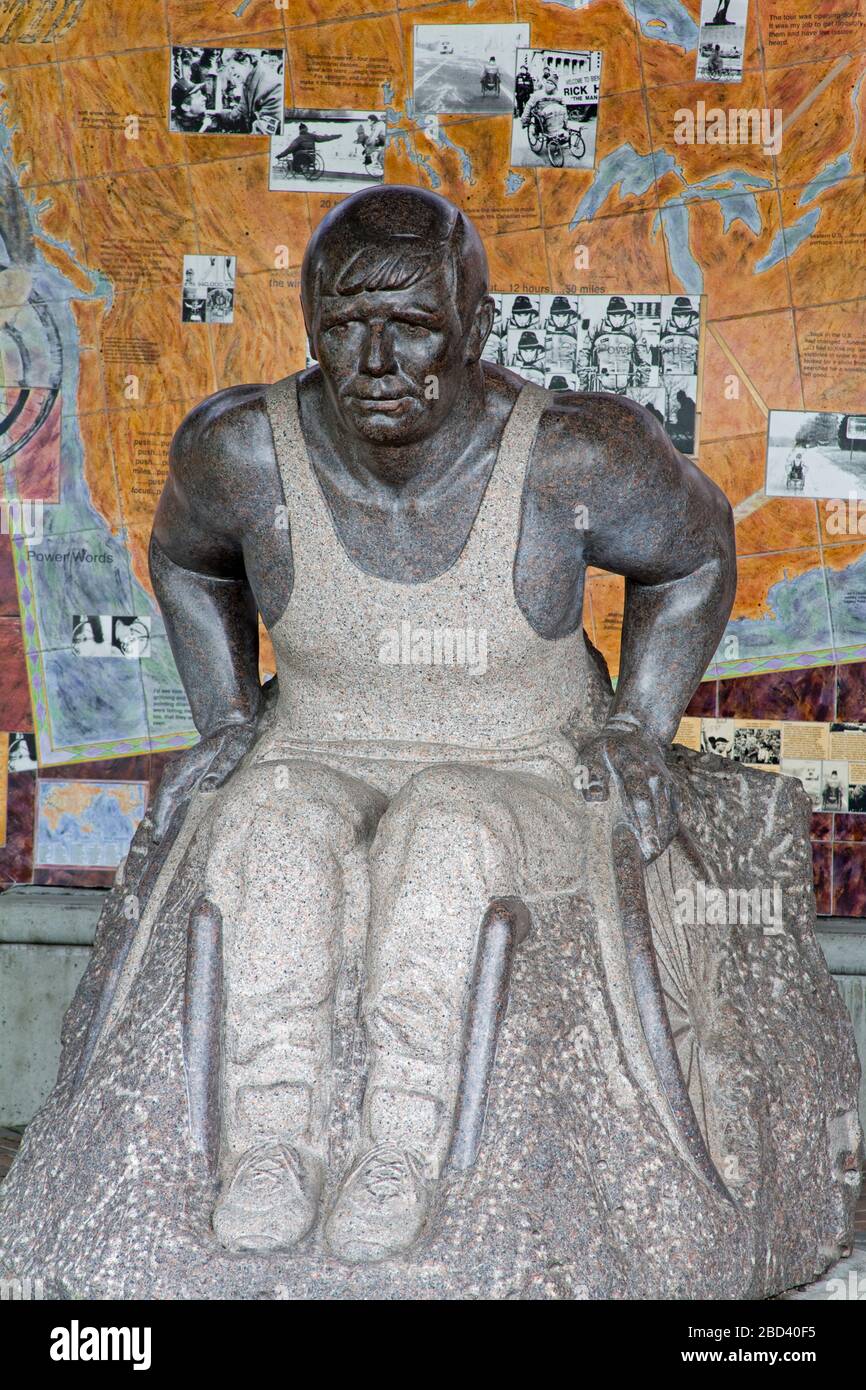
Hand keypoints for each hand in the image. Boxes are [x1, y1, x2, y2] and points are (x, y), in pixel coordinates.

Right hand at [150, 721, 256, 843]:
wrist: (227, 726)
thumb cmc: (232, 739)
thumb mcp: (232, 750)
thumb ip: (221, 768)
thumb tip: (208, 786)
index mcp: (187, 767)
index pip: (169, 793)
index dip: (162, 814)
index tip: (158, 834)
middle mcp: (178, 771)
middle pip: (164, 799)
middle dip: (159, 821)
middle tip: (155, 844)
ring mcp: (180, 774)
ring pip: (167, 798)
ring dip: (162, 817)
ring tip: (158, 840)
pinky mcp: (186, 777)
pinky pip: (174, 796)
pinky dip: (169, 810)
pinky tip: (169, 824)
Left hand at [574, 723, 679, 862]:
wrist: (636, 734)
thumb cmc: (606, 750)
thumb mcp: (590, 754)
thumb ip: (591, 775)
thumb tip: (596, 798)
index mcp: (634, 767)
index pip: (642, 798)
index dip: (645, 824)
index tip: (647, 846)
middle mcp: (656, 776)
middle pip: (659, 813)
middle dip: (655, 839)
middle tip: (645, 862)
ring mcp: (666, 783)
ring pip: (669, 817)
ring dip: (660, 839)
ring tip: (647, 860)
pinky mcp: (672, 790)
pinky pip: (673, 816)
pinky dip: (666, 833)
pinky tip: (654, 848)